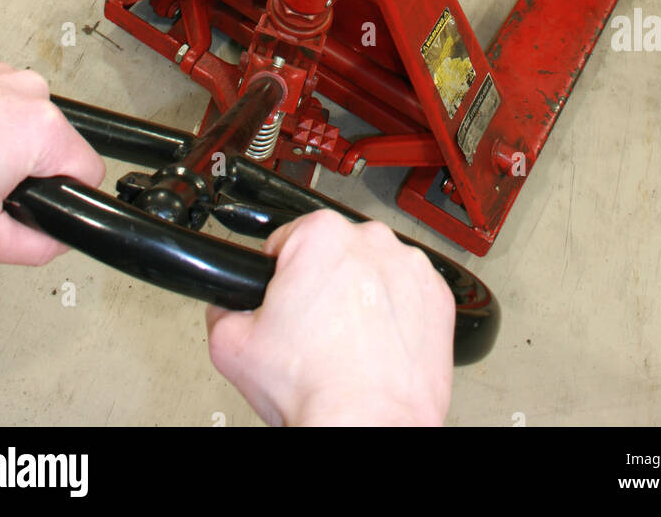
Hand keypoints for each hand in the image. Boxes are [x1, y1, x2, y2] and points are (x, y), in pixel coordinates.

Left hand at [0, 59, 104, 264]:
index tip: (32, 205)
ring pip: (28, 122)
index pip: (90, 172)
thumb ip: (32, 247)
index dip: (65, 198)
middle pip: (58, 145)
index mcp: (41, 130)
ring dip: (4, 145)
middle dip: (28, 171)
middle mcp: (31, 92)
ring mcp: (5, 73)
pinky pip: (2, 102)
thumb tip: (57, 241)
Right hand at [207, 209, 454, 426]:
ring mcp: (409, 267)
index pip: (288, 240)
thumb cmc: (314, 387)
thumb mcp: (231, 345)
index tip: (286, 302)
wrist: (367, 424)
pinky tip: (378, 344)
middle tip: (313, 329)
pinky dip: (396, 313)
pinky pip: (408, 294)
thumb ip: (222, 308)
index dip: (280, 276)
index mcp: (320, 235)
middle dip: (322, 284)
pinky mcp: (438, 296)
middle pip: (334, 254)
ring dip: (362, 296)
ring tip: (348, 341)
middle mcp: (370, 241)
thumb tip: (226, 304)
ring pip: (373, 272)